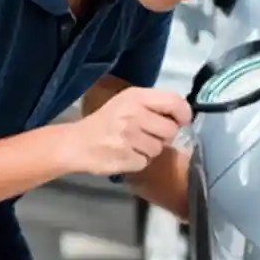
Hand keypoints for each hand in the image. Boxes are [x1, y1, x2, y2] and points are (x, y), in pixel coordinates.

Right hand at [61, 87, 190, 174]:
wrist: (76, 143)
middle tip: (147, 135)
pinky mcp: (125, 157)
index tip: (181, 121)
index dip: (184, 114)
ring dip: (149, 150)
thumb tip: (182, 117)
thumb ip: (154, 106)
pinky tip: (125, 155)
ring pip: (159, 148)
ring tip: (132, 145)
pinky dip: (138, 162)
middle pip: (171, 130)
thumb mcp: (127, 103)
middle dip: (163, 136)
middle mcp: (134, 114)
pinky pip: (146, 162)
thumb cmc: (107, 122)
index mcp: (136, 97)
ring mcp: (129, 137)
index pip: (174, 101)